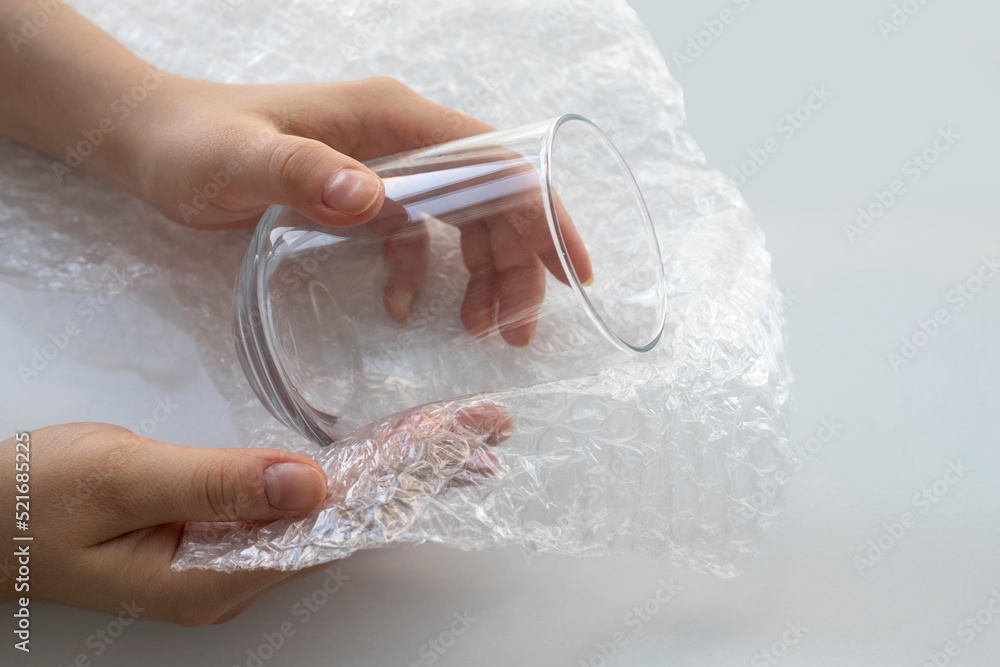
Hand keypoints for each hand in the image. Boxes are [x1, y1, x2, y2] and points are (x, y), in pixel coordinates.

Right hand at [0, 407, 510, 623]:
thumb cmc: (37, 496)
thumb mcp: (125, 480)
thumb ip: (218, 483)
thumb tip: (312, 482)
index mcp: (222, 573)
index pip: (342, 523)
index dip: (404, 476)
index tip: (456, 435)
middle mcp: (241, 573)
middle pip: (356, 519)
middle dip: (424, 471)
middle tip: (488, 428)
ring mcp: (236, 555)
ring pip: (340, 510)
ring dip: (401, 470)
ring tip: (464, 440)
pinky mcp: (225, 531)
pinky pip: (308, 503)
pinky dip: (356, 472)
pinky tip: (389, 458)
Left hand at [120, 76, 591, 346]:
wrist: (147, 140)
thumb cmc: (190, 141)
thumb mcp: (239, 159)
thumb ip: (303, 173)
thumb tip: (374, 198)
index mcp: (393, 120)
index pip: (497, 162)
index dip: (544, 213)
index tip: (572, 272)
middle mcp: (400, 141)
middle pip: (491, 199)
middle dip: (519, 262)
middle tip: (519, 331)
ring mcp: (382, 169)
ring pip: (462, 221)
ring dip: (482, 275)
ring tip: (482, 331)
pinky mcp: (360, 197)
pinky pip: (414, 239)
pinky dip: (421, 277)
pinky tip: (402, 312)